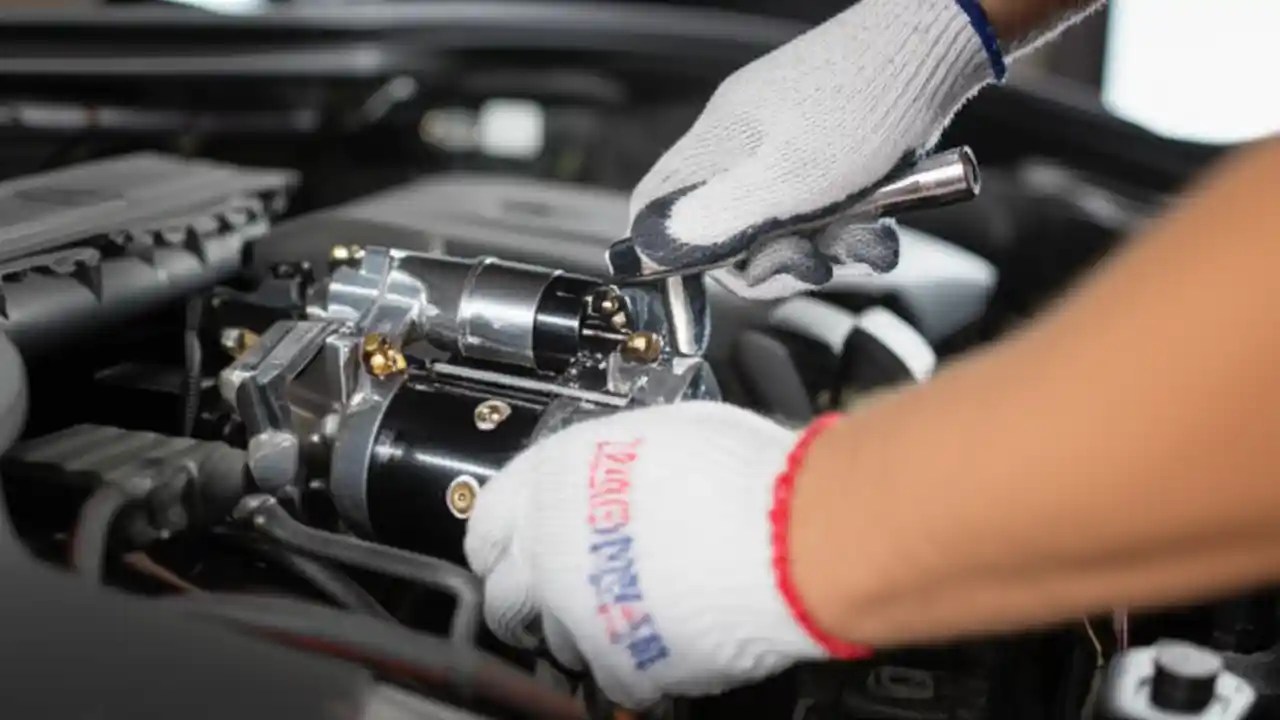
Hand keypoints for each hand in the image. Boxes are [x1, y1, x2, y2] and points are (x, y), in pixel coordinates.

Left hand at [463, 402, 867, 708]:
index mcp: (551, 482)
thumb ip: (612, 463)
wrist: (789, 533)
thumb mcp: (657, 433)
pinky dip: (633, 666)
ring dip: (581, 632)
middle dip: (526, 601)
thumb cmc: (742, 473)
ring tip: (627, 615)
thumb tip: (618, 475)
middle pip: (503, 596)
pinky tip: (664, 643)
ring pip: (555, 642)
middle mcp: (548, 550)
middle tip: (556, 597)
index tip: (506, 552)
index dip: (497, 541)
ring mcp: (578, 614)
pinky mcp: (621, 664)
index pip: (484, 523)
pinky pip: (610, 677)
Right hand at [627, 0, 1002, 298]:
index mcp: (716, 146)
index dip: (673, 255)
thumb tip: (649, 249)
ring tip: (863, 237)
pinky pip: (828, 212)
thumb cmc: (866, 105)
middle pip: (731, 235)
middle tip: (814, 261)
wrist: (938, 50)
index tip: (709, 285)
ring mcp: (788, 148)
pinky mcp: (831, 153)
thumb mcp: (788, 180)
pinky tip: (880, 225)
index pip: (655, 207)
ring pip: (788, 229)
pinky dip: (855, 228)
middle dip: (778, 262)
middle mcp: (743, 145)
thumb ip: (719, 219)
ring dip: (830, 248)